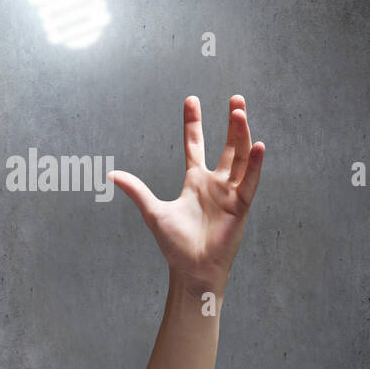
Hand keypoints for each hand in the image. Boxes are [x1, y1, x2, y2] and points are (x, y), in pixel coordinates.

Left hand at [108, 95, 264, 296]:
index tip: (191, 100)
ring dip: (242, 135)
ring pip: (240, 158)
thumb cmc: (175, 245)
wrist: (190, 269)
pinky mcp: (240, 206)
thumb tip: (111, 175)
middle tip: (235, 99)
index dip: (193, 123)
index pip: (195, 145)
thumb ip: (137, 190)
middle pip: (227, 146)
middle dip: (232, 123)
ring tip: (240, 112)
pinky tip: (258, 145)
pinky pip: (250, 182)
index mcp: (195, 181)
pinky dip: (255, 165)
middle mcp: (215, 183)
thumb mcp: (153, 211)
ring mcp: (230, 193)